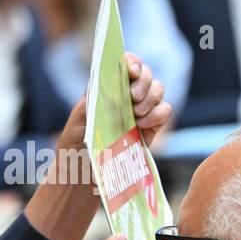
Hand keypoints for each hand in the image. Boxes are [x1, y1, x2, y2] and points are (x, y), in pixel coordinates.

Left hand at [53, 52, 170, 155]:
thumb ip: (90, 103)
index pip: (124, 65)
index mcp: (107, 88)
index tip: (131, 71)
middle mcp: (126, 95)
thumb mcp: (77, 123)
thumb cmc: (75, 148)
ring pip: (158, 89)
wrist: (84, 177)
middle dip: (143, 81)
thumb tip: (104, 85)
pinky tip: (143, 125)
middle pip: (146, 73)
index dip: (131, 62)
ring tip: (136, 115)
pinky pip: (165, 110)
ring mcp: (141, 110)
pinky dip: (158, 114)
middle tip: (133, 97)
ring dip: (151, 97)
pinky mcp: (152, 128)